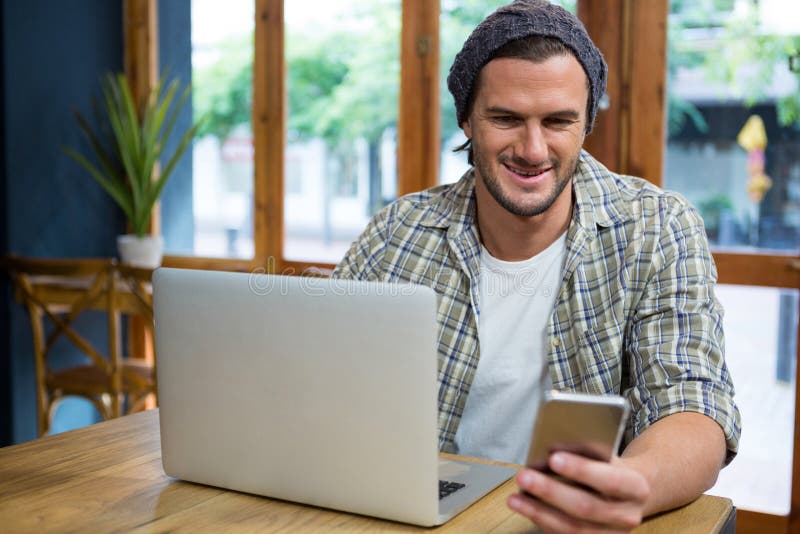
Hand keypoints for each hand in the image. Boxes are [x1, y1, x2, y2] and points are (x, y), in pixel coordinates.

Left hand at [508, 452, 649, 532]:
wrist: (630, 495)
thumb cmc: (611, 469)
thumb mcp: (607, 455)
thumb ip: (584, 450)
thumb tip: (549, 450)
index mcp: (636, 488)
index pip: (610, 480)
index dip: (581, 470)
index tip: (553, 457)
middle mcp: (627, 516)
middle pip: (586, 507)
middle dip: (551, 491)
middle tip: (524, 476)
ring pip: (572, 528)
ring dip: (539, 512)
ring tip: (515, 498)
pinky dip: (542, 521)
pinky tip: (525, 508)